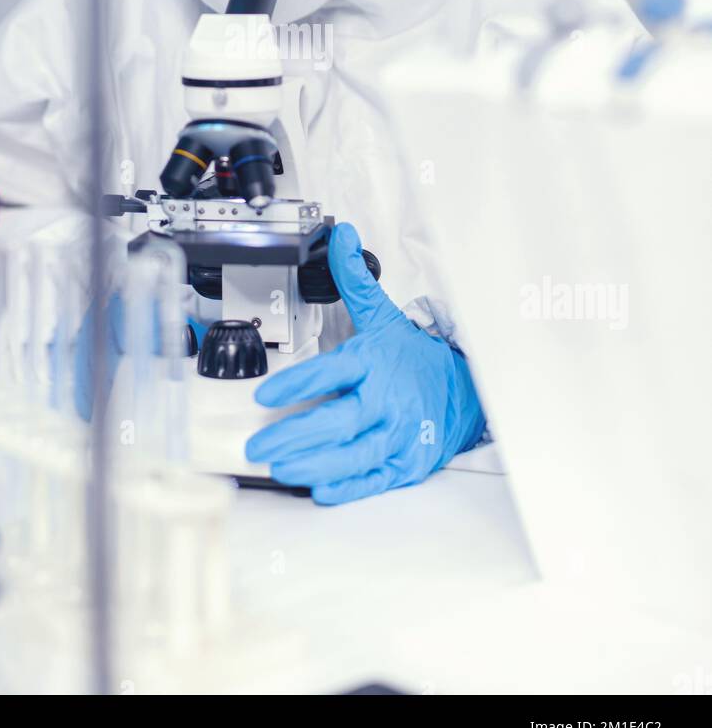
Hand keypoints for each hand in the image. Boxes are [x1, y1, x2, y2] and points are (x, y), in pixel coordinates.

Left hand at [245, 222, 485, 503]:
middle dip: (296, 435)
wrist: (467, 391)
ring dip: (315, 465)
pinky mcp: (405, 463)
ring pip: (353, 454)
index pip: (333, 372)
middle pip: (338, 420)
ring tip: (280, 468)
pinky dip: (349, 488)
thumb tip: (343, 236)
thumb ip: (355, 281)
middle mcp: (384, 400)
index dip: (298, 384)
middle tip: (259, 446)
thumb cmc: (414, 358)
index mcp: (374, 363)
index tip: (265, 395)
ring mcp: (396, 434)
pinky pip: (375, 479)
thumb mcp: (384, 316)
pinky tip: (321, 491)